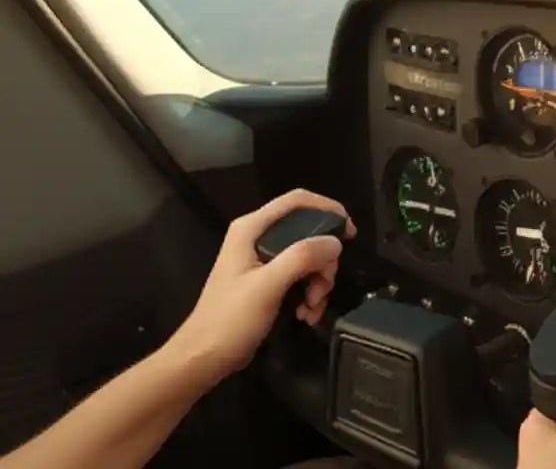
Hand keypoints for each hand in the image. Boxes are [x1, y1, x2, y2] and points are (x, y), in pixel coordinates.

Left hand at [167, 189, 356, 386]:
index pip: (296, 201)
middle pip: (308, 234)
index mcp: (251, 229)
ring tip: (311, 309)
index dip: (328, 209)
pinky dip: (308, 295)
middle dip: (323, 263)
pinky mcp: (267, 281)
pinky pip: (300, 278)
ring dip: (318, 284)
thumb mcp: (267, 286)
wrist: (204, 357)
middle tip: (323, 289)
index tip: (350, 232)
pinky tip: (304, 315)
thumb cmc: (230, 319)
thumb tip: (336, 242)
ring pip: (308, 258)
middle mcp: (257, 237)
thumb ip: (301, 257)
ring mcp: (263, 260)